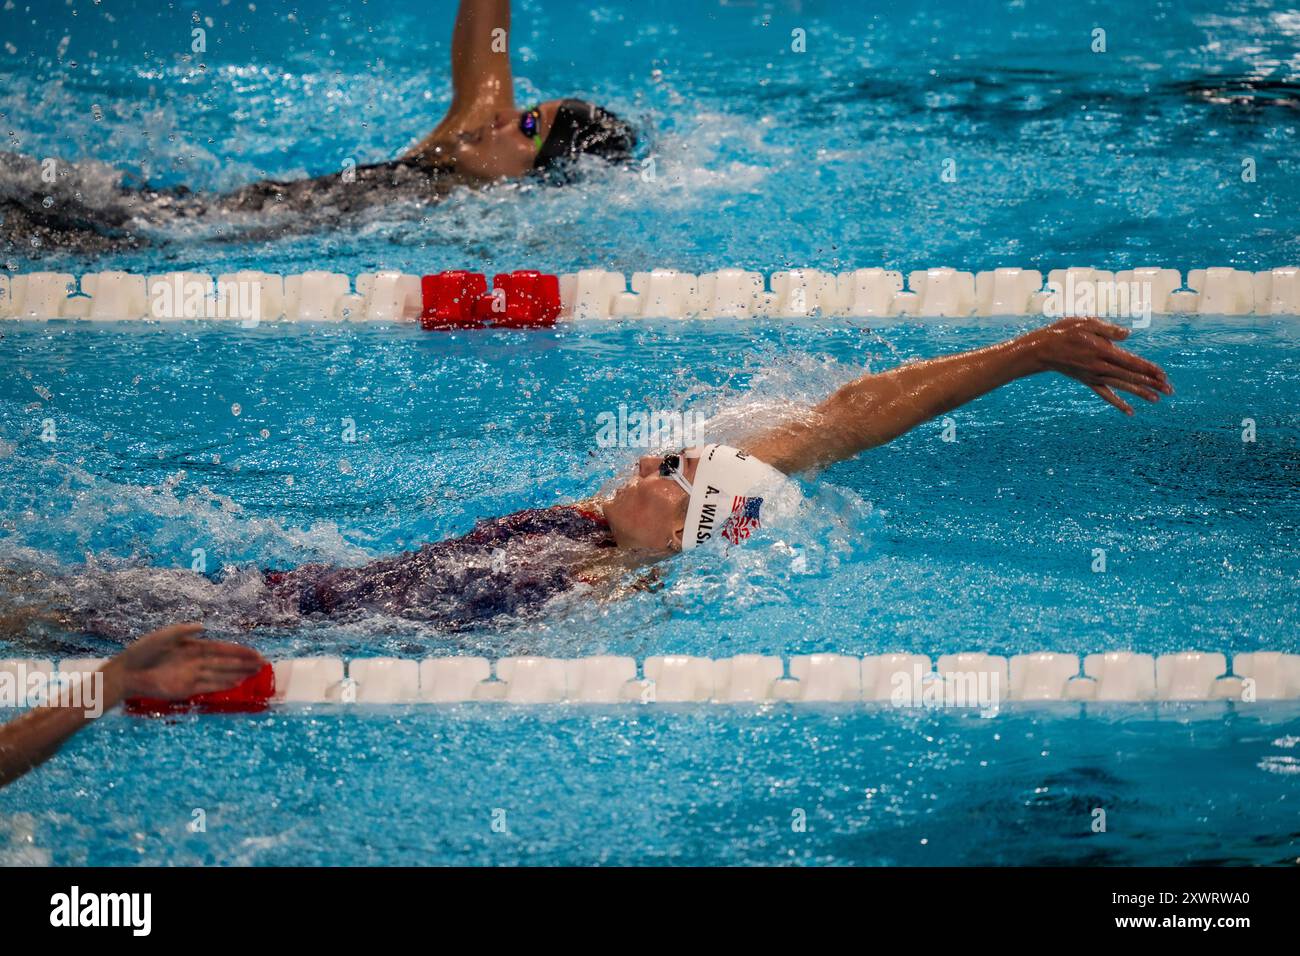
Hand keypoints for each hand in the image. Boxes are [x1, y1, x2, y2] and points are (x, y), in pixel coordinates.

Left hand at [107, 622, 266, 699]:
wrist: (127, 672)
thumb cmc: (143, 651)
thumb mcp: (163, 635)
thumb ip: (183, 631)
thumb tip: (203, 627)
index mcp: (193, 646)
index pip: (221, 649)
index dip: (239, 651)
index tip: (255, 653)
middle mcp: (196, 661)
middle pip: (226, 662)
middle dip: (244, 663)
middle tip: (263, 664)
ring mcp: (193, 676)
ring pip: (221, 675)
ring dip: (238, 674)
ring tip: (256, 674)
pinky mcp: (186, 689)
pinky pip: (210, 687)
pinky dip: (223, 686)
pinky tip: (237, 684)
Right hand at [1027, 317, 1172, 414]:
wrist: (1042, 350)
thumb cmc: (1064, 332)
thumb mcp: (1085, 323)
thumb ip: (1108, 329)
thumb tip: (1128, 334)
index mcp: (1102, 351)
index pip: (1131, 362)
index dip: (1148, 369)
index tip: (1164, 375)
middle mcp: (1100, 367)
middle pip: (1130, 376)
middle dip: (1151, 383)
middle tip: (1170, 390)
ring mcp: (1094, 376)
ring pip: (1121, 386)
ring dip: (1140, 393)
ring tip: (1157, 400)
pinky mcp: (1088, 381)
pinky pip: (1105, 394)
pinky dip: (1118, 403)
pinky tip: (1130, 411)